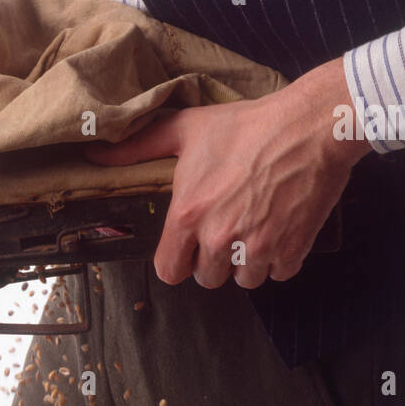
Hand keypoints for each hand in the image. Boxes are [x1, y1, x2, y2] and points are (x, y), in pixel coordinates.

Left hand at [85, 57, 371, 287]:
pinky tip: (280, 228)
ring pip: (245, 280)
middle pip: (208, 278)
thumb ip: (138, 147)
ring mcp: (258, 248)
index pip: (169, 271)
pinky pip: (279, 274)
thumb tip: (94, 155)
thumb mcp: (186, 129)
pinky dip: (280, 258)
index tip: (190, 246)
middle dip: (215, 259)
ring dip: (248, 262)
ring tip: (255, 228)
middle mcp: (219, 238)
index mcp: (188, 216)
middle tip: (228, 227)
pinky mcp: (292, 250)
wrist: (310, 126)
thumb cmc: (246, 125)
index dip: (179, 260)